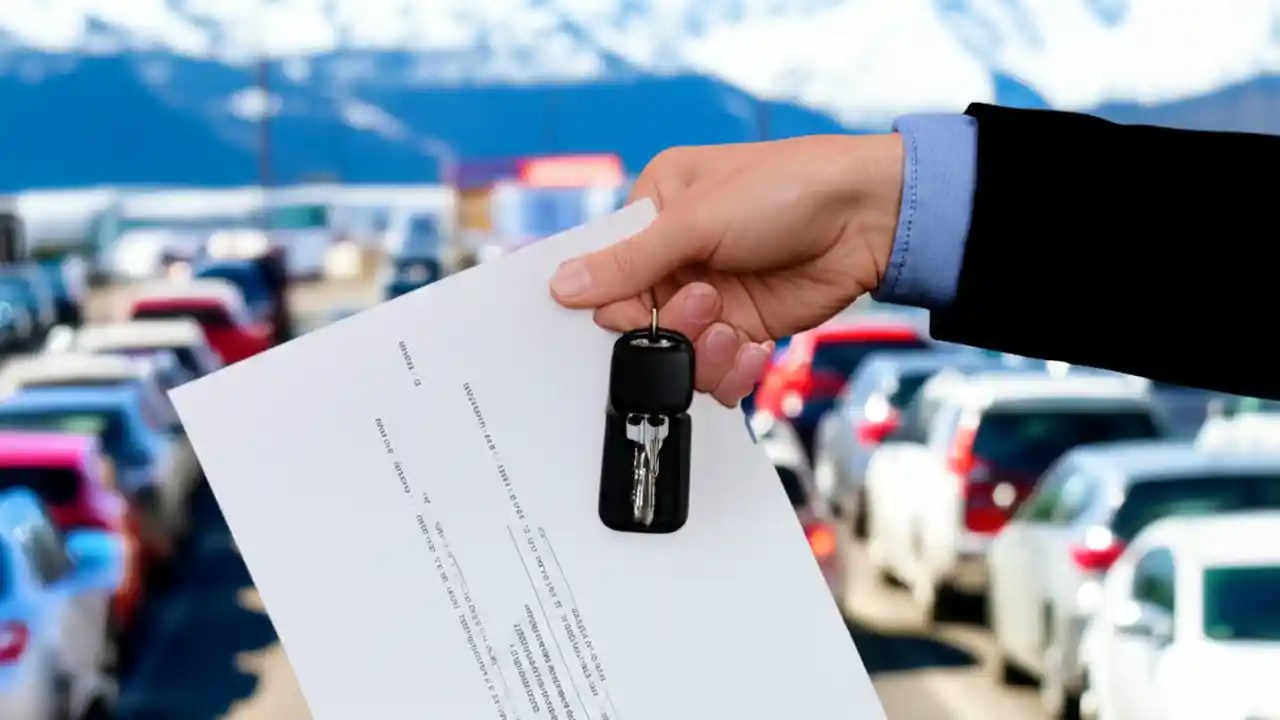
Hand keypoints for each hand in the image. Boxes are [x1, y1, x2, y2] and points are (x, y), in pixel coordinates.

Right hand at [548, 134, 903, 405]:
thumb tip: (562, 286)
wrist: (869, 218)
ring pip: (673, 354)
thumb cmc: (784, 189)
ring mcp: (709, 297)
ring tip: (732, 329)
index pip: (604, 268)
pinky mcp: (742, 329)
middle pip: (636, 321)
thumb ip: (628, 261)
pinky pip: (712, 371)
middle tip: (704, 303)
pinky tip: (751, 348)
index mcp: (654, 209)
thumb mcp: (696, 219)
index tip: (627, 315)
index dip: (613, 300)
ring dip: (700, 353)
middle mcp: (676, 257)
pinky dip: (728, 371)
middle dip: (668, 326)